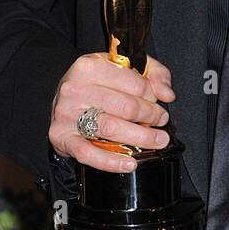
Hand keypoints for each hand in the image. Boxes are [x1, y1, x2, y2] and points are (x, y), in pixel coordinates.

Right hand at [48, 53, 176, 171]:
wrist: (62, 100)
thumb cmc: (95, 82)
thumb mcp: (124, 66)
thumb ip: (153, 73)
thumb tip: (167, 93)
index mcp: (91, 66)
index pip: (136, 84)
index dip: (153, 96)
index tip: (158, 102)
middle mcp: (75, 89)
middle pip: (127, 107)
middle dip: (151, 116)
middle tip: (161, 121)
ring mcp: (66, 114)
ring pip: (112, 129)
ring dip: (141, 138)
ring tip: (157, 140)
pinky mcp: (61, 137)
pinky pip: (88, 153)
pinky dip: (111, 161)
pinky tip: (129, 162)